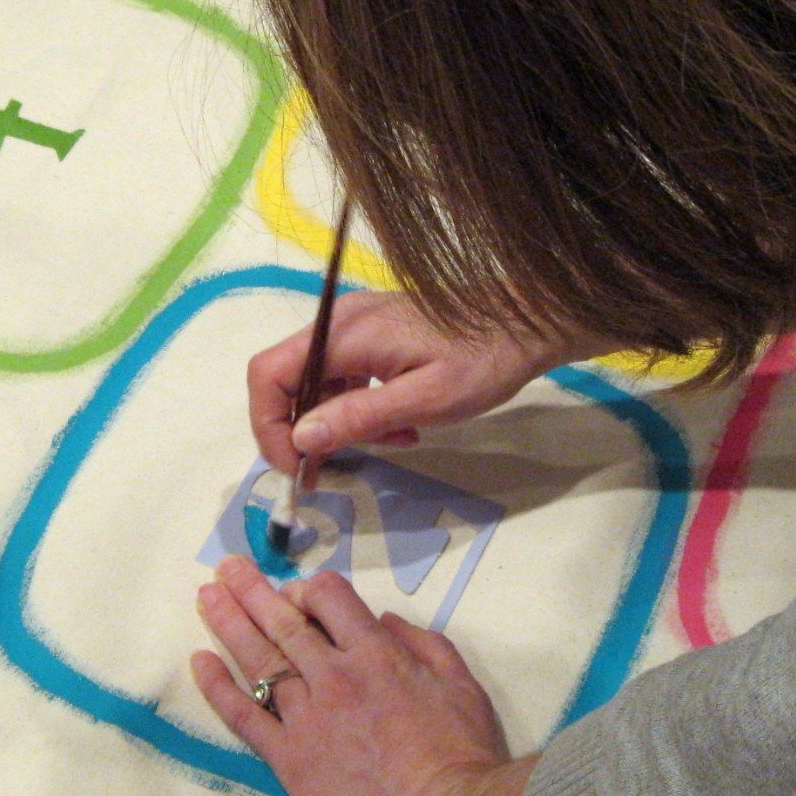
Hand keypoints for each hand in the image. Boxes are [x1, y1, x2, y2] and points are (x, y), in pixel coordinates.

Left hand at [191, 556, 578, 795]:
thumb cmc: (464, 757)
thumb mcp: (461, 685)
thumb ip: (423, 644)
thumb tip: (384, 621)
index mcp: (377, 654)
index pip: (329, 598)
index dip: (310, 589)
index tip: (299, 592)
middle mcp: (333, 676)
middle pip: (284, 622)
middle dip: (253, 590)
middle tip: (227, 567)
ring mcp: (306, 717)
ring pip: (258, 659)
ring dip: (229, 622)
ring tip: (206, 596)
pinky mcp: (288, 758)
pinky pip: (244, 715)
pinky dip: (218, 687)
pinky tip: (200, 662)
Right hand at [246, 291, 597, 475]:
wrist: (526, 322)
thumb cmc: (481, 360)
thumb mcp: (423, 400)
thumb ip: (359, 417)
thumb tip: (300, 438)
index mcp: (344, 334)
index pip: (269, 375)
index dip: (268, 425)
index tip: (295, 466)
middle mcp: (340, 324)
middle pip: (287, 380)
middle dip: (300, 431)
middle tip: (327, 473)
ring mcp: (356, 327)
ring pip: (316, 383)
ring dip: (336, 423)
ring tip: (387, 444)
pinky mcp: (374, 336)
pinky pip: (344, 377)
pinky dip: (359, 408)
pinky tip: (400, 428)